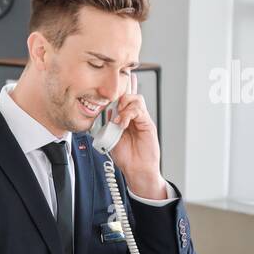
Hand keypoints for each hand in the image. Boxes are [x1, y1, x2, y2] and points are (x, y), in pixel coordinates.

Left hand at [107, 81, 165, 199]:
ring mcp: (142, 119)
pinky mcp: (148, 124)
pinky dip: (128, 114)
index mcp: (126, 119)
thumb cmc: (126, 157)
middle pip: (129, 95)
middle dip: (119, 97)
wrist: (137, 169)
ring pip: (135, 99)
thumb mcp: (111, 138)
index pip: (123, 100)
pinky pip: (139, 110)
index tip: (112, 83)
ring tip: (118, 121)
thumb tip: (105, 112)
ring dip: (124, 107)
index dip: (119, 90)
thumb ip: (109, 125)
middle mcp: (135, 117)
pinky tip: (123, 123)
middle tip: (112, 110)